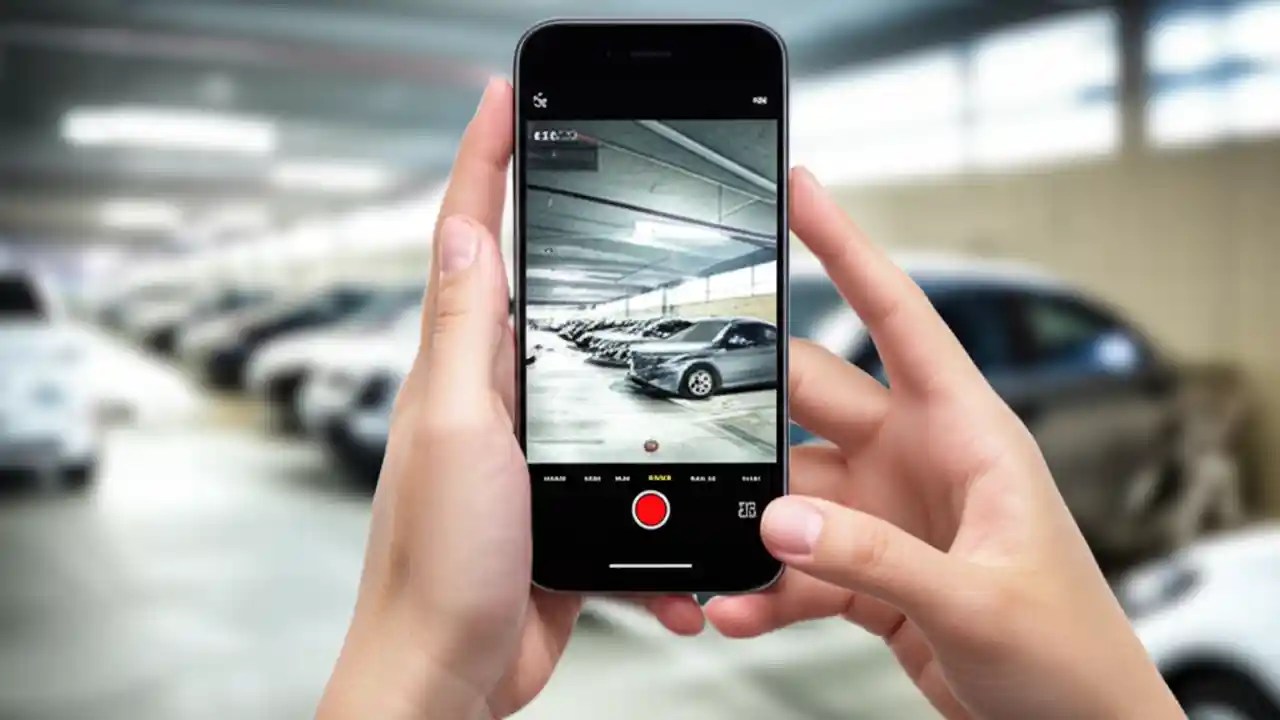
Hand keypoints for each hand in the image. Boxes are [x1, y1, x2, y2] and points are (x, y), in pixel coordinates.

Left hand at [317, 79, 703, 719]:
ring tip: (650, 301)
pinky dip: (647, 469)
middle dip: (554, 224)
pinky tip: (651, 470)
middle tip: (584, 166)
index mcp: (459, 367)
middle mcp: (488, 398)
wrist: (452, 672)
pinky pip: (615, 458)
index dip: (485, 162)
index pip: (469, 241)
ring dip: (621, 345)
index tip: (505, 97)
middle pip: (529, 288)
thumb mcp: (460, 428)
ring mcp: (527, 447)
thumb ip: (469, 334)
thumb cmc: (439, 563)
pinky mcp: (561, 497)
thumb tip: (469, 233)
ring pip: (586, 370)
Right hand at [705, 168, 1181, 719]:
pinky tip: (743, 607)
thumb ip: (876, 558)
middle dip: (752, 399)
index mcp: (965, 430)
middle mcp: (918, 458)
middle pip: (815, 397)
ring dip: (753, 522)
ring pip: (791, 489)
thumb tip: (784, 523)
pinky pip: (795, 560)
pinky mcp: (864, 566)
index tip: (800, 193)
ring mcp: (886, 512)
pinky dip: (764, 584)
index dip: (848, 248)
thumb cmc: (1071, 649)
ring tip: (724, 557)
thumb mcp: (977, 596)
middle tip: (695, 408)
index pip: (898, 316)